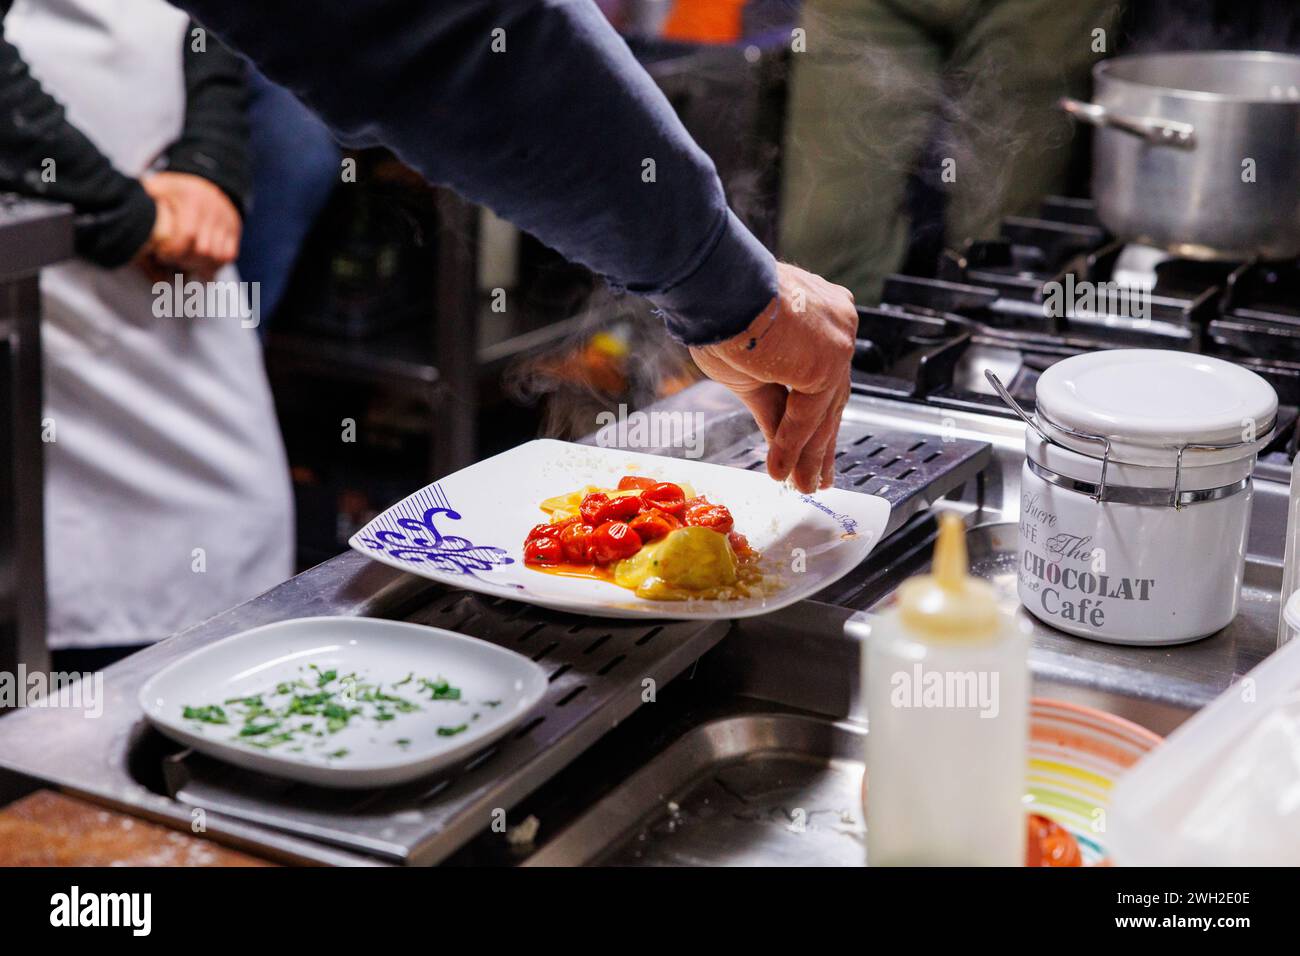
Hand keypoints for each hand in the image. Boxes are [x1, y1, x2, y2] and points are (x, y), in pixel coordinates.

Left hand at [141, 171, 241, 281]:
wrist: (208, 180)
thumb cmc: (176, 189)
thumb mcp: (157, 187)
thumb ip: (143, 203)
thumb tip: (125, 225)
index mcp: (193, 199)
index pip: (187, 234)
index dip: (173, 250)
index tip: (160, 253)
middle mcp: (213, 211)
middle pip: (203, 250)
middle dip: (184, 260)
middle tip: (169, 260)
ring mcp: (226, 222)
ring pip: (217, 256)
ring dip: (199, 265)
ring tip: (183, 263)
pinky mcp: (234, 232)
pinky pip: (228, 256)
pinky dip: (214, 265)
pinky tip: (199, 264)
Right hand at [690, 262, 856, 493]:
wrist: (715, 287)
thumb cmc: (719, 312)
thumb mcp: (748, 369)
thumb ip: (771, 406)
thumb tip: (781, 446)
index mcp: (822, 315)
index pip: (824, 378)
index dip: (816, 418)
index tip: (813, 447)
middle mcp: (837, 325)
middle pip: (832, 397)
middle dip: (822, 442)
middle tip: (819, 476)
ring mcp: (836, 342)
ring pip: (823, 411)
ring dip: (810, 454)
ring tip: (802, 486)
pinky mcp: (827, 362)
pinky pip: (808, 415)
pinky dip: (794, 445)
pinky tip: (782, 471)